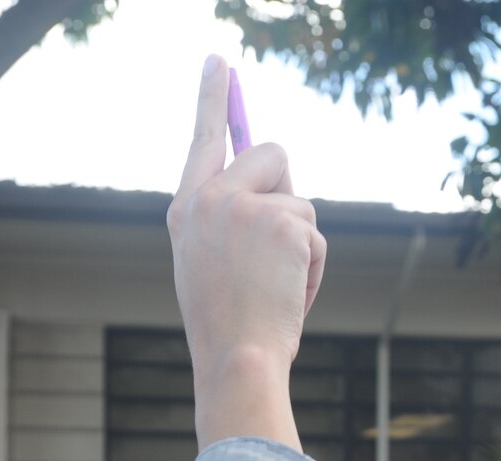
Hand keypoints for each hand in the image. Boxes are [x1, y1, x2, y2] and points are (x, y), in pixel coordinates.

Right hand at [168, 55, 325, 450]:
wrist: (237, 359)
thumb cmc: (229, 326)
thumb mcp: (213, 265)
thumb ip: (232, 220)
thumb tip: (281, 188)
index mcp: (186, 210)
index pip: (203, 139)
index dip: (213, 98)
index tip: (219, 60)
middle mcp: (209, 199)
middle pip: (271, 153)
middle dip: (287, 190)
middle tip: (277, 244)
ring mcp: (243, 205)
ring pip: (299, 198)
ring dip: (300, 242)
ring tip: (275, 286)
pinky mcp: (282, 219)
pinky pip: (314, 232)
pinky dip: (312, 266)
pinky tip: (289, 293)